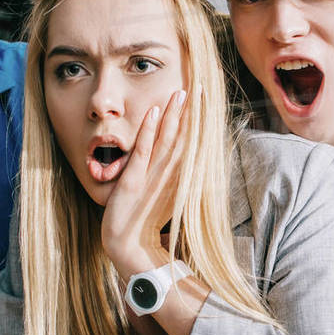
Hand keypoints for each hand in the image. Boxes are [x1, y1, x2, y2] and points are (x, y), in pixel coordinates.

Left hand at [100, 89, 189, 276]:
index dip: (198, 121)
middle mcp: (170, 176)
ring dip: (173, 115)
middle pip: (184, 138)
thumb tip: (182, 166)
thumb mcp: (164, 198)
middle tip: (199, 88)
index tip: (204, 101)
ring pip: (166, 140)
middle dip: (191, 112)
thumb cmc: (144, 223)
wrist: (129, 247)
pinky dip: (148, 131)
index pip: (192, 144)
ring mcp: (152, 177)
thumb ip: (173, 180)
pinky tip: (153, 113)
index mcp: (179, 180)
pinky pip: (143, 150)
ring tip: (180, 93)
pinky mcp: (133, 180)